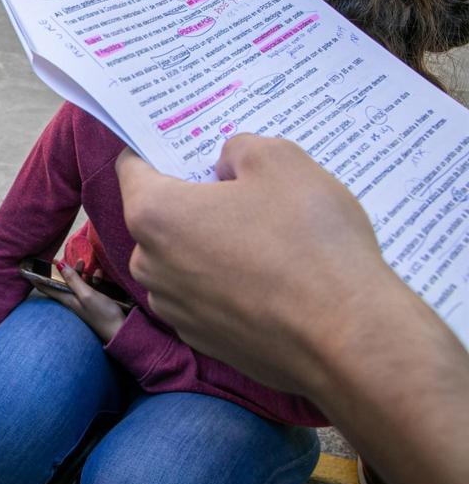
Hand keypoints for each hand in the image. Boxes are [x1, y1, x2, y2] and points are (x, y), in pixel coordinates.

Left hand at [27, 262, 127, 341]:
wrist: (121, 331)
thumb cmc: (103, 314)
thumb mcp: (86, 294)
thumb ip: (73, 279)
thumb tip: (58, 264)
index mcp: (67, 299)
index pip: (46, 287)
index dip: (36, 278)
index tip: (25, 270)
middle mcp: (73, 300)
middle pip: (62, 282)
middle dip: (61, 270)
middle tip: (60, 258)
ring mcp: (84, 301)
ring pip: (76, 282)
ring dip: (79, 271)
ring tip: (84, 262)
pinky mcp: (95, 302)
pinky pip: (90, 286)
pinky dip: (93, 278)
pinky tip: (99, 275)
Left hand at [116, 135, 387, 394]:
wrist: (350, 341)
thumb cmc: (309, 242)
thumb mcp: (281, 161)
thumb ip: (240, 147)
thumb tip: (228, 162)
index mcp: (154, 214)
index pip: (132, 166)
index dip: (161, 148)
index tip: (190, 142)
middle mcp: (151, 265)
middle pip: (159, 214)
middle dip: (193, 197)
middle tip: (242, 186)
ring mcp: (176, 309)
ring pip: (183, 258)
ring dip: (212, 242)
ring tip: (268, 234)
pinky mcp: (205, 341)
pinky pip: (206, 295)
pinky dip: (229, 282)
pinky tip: (274, 277)